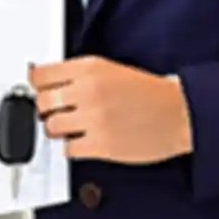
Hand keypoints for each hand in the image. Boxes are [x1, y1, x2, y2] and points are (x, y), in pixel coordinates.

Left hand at [31, 56, 193, 163]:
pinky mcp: (102, 144)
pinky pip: (68, 149)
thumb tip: (38, 79)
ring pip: (52, 127)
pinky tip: (87, 140)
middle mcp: (89, 91)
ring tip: (76, 127)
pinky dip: (74, 147)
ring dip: (60, 130)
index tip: (40, 92)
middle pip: (42, 103)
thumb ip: (74, 74)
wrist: (180, 113)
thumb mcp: (107, 69)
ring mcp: (95, 118)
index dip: (37, 87)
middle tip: (60, 112)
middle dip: (48, 110)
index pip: (39, 76)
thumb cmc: (146, 92)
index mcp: (89, 68)